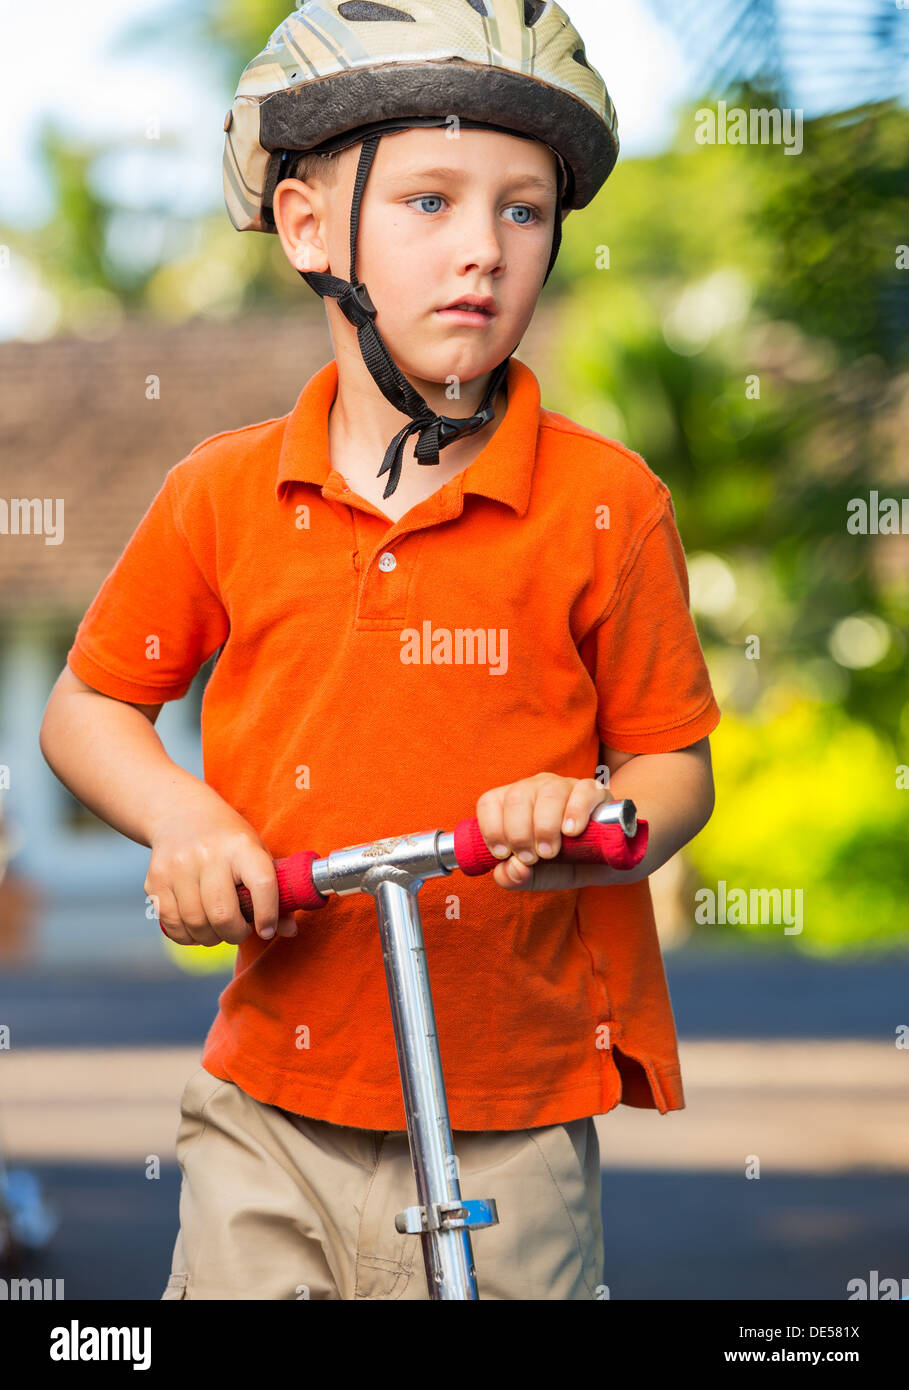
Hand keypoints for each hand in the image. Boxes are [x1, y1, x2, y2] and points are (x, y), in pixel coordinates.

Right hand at [146, 797, 296, 945]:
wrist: (181, 814)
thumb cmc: (228, 841)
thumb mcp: (256, 853)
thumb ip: (274, 892)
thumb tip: (288, 931)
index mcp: (242, 846)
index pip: (262, 885)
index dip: (268, 915)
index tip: (266, 930)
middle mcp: (208, 854)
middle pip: (222, 915)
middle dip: (234, 934)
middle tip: (238, 931)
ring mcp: (178, 867)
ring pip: (196, 924)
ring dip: (211, 938)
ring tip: (218, 929)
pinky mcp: (155, 880)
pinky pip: (172, 924)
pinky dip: (187, 935)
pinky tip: (196, 926)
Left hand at [475, 773, 613, 891]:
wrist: (602, 865)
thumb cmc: (561, 864)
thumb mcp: (532, 876)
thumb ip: (512, 877)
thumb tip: (513, 867)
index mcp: (513, 804)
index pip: (489, 802)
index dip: (491, 829)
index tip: (503, 854)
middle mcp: (536, 788)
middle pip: (516, 797)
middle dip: (519, 833)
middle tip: (532, 858)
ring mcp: (565, 786)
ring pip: (548, 793)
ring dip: (545, 827)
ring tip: (550, 852)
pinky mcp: (594, 791)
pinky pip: (583, 792)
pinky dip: (575, 812)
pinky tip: (572, 832)